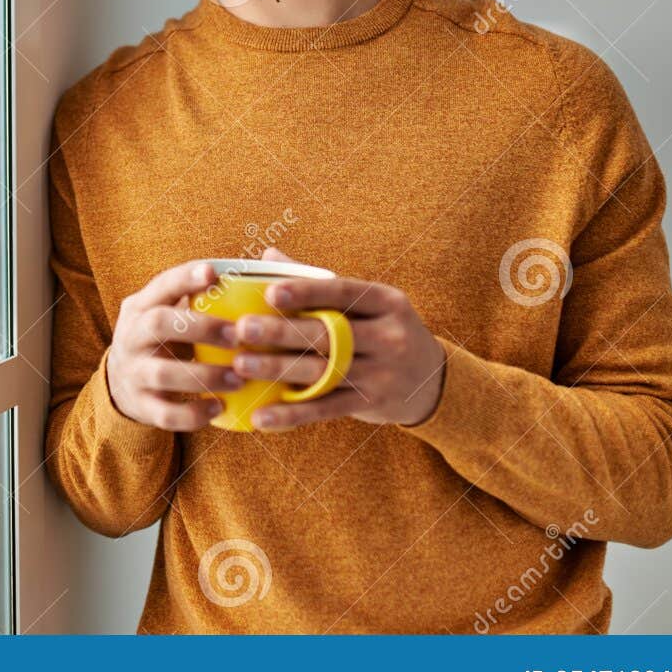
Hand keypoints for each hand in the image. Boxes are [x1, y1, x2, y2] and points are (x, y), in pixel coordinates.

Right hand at [105, 260, 244, 430]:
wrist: (120, 383)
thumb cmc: (161, 340)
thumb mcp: (166, 313)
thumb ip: (195, 297)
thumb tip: (254, 271)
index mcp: (141, 307)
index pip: (161, 285)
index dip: (186, 278)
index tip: (213, 272)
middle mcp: (131, 336)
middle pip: (158, 324)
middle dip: (201, 328)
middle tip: (237, 335)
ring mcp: (132, 372)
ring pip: (162, 372)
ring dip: (204, 375)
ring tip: (238, 379)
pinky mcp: (139, 405)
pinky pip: (165, 414)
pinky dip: (193, 414)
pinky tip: (218, 407)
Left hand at [234, 247, 446, 430]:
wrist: (430, 379)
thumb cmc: (382, 328)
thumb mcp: (367, 302)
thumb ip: (318, 282)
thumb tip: (268, 255)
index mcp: (385, 300)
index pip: (342, 291)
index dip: (306, 292)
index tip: (270, 292)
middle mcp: (388, 335)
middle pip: (328, 333)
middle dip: (281, 331)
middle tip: (241, 329)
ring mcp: (382, 372)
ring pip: (323, 371)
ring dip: (278, 368)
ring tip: (241, 365)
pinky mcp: (371, 402)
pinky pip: (326, 409)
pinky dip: (292, 413)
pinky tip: (261, 416)